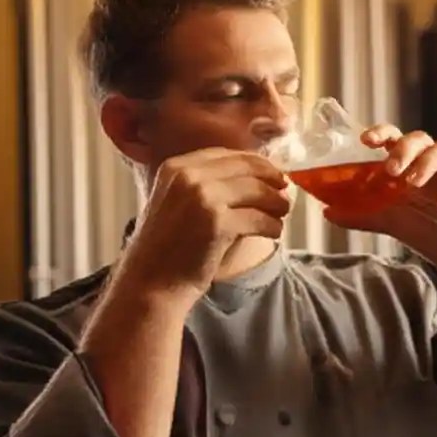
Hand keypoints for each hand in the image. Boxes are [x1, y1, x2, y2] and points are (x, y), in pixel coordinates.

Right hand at [114, 148, 290, 307]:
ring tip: (282, 214)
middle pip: (246, 168)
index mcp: (176, 167)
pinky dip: (272, 226)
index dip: (255, 163)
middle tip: (285, 192)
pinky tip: (274, 232)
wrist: (151, 282)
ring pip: (257, 191)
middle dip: (272, 179)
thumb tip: (254, 176)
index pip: (227, 154)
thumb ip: (204, 185)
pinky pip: (259, 219)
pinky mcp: (218, 224)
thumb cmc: (166, 248)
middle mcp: (188, 176)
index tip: (271, 174)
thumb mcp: (175, 202)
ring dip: (276, 203)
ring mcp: (203, 198)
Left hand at [324, 125, 436, 274]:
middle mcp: (431, 161)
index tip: (365, 139)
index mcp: (408, 164)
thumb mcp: (390, 221)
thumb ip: (361, 214)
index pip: (393, 138)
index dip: (380, 133)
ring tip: (413, 183)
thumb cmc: (426, 226)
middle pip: (418, 138)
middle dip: (403, 149)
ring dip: (425, 163)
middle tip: (391, 169)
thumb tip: (326, 211)